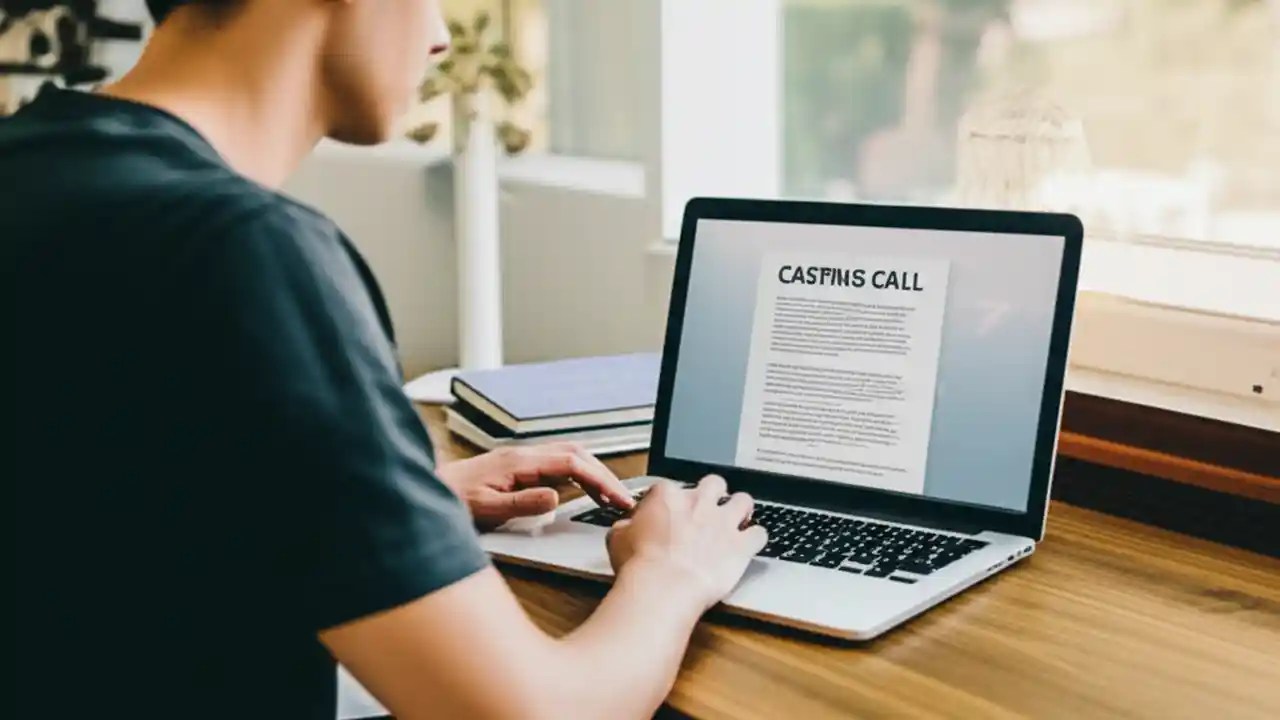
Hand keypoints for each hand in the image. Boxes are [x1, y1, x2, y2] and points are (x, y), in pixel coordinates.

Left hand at [436, 443, 634, 529]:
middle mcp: (523, 455)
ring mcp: (522, 458)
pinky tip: (584, 490)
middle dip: (605, 475)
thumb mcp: (486, 509)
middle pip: (577, 454)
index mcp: (520, 462)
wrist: (428, 490)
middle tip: (623, 500)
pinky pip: (558, 464)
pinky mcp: (519, 466)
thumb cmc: (453, 500)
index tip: (617, 499)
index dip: (599, 480)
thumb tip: (556, 497)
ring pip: (569, 456)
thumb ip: (522, 504)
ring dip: (594, 473)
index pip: (572, 464)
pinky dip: (579, 474)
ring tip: (610, 497)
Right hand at [606, 476, 767, 610]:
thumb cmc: (640, 565)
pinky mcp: (741, 545)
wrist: (664, 588)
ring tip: (737, 518)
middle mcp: (699, 502)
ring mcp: (723, 522)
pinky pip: (759, 533)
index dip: (670, 502)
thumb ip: (626, 526)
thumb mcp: (617, 538)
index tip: (669, 514)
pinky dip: (756, 538)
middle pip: (714, 483)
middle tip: (708, 508)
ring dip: (740, 508)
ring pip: (744, 500)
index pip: (670, 487)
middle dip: (713, 493)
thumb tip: (627, 527)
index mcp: (668, 496)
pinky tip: (750, 544)